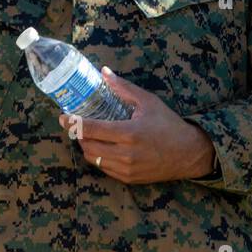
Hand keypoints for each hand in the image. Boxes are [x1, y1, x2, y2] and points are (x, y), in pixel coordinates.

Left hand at [57, 67, 215, 183]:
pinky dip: (99, 157)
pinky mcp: (128, 178)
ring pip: (94, 159)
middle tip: (76, 124)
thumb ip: (123, 88)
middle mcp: (126, 154)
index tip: (63, 117)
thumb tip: (104, 72)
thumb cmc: (168, 124)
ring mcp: (126, 169)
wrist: (188, 153)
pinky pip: (104, 168)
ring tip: (89, 135)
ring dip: (87, 146)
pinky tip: (103, 147)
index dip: (74, 123)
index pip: (92, 129)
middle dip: (79, 134)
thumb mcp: (148, 102)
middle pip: (88, 145)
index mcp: (129, 133)